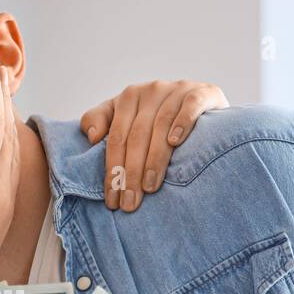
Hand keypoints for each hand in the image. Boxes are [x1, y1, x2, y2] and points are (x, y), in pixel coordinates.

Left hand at [80, 79, 229, 211]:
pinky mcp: (202, 92)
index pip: (116, 138)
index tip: (113, 200)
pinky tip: (174, 143)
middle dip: (131, 173)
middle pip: (136, 136)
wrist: (202, 99)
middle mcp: (151, 91)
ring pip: (161, 126)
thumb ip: (102, 120)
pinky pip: (190, 107)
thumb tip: (92, 137)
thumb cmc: (158, 115)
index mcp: (129, 98)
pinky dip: (181, 124)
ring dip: (154, 159)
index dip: (112, 169)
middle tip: (130, 202)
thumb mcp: (126, 114)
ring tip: (150, 187)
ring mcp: (176, 90)